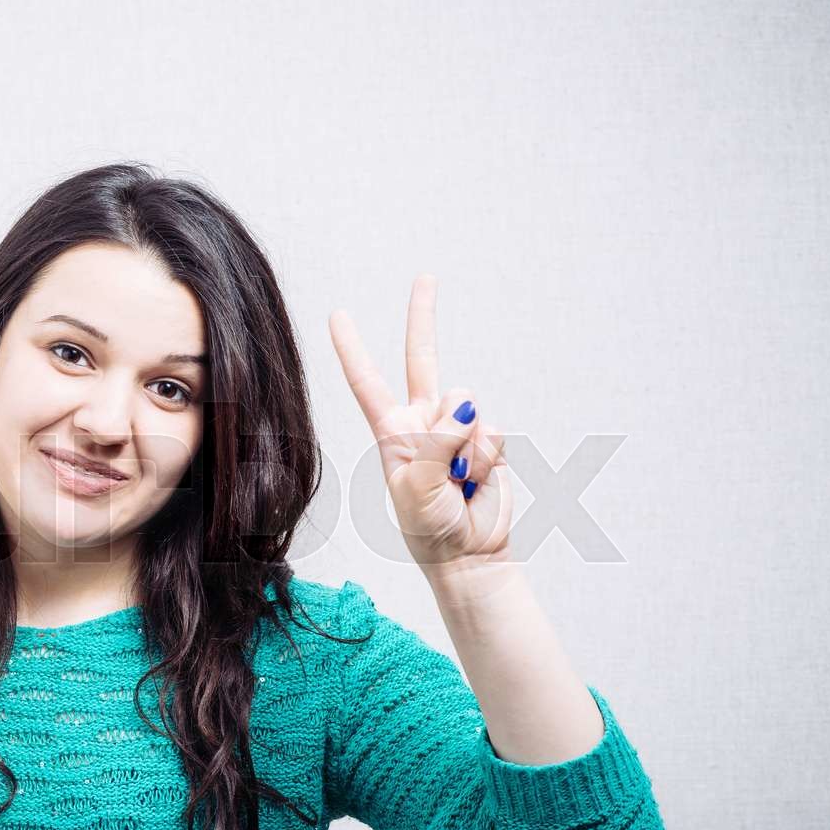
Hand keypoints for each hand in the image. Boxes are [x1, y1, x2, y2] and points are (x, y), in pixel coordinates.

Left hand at [328, 274, 512, 579]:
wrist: (467, 552)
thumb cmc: (429, 527)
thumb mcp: (417, 489)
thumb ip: (437, 444)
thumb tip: (465, 405)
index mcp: (391, 433)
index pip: (367, 382)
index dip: (352, 348)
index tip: (337, 314)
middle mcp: (422, 422)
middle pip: (421, 359)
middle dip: (423, 316)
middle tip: (425, 276)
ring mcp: (456, 428)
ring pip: (467, 403)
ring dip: (466, 445)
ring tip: (457, 480)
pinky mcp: (486, 439)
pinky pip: (493, 428)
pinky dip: (487, 456)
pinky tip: (476, 480)